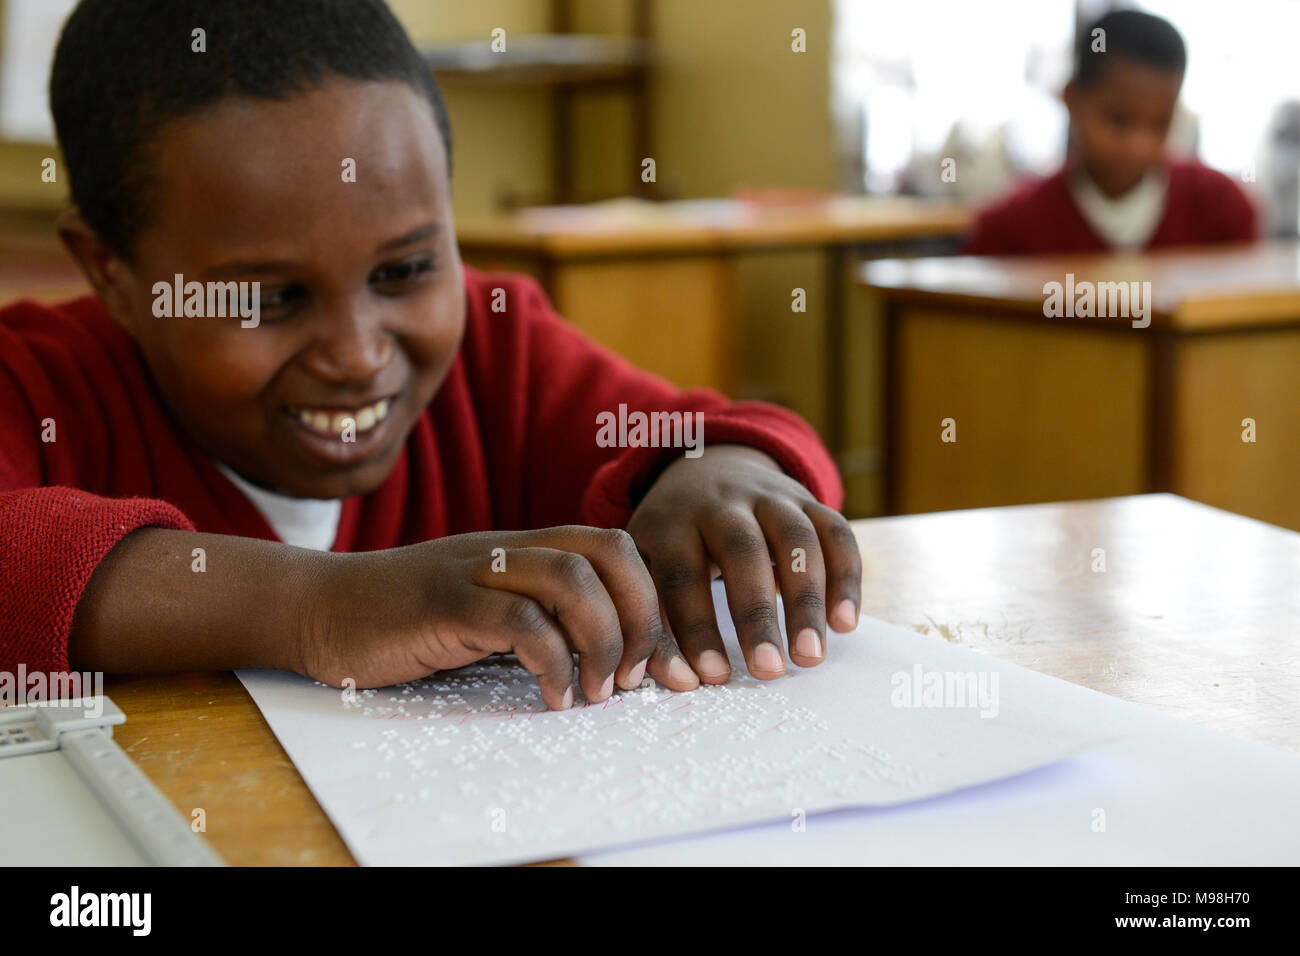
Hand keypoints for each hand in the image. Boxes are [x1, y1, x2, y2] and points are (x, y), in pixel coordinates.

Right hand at [299, 526, 698, 708]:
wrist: (319, 607)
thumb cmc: (406, 619)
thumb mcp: (485, 609)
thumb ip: (539, 617)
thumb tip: (609, 658)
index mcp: (527, 548)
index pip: (616, 549)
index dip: (654, 604)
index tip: (665, 666)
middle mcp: (510, 549)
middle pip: (609, 552)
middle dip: (643, 618)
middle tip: (636, 678)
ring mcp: (477, 570)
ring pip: (571, 580)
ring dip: (601, 642)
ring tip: (598, 692)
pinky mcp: (443, 602)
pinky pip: (517, 621)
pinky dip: (550, 663)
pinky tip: (552, 697)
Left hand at [626, 444, 861, 682]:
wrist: (705, 468)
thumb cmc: (671, 539)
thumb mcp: (646, 567)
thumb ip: (654, 622)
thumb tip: (679, 682)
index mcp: (672, 523)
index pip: (683, 575)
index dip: (697, 627)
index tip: (714, 676)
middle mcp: (721, 503)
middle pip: (742, 552)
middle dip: (756, 614)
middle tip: (769, 670)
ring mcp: (768, 496)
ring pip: (795, 539)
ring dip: (807, 599)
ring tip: (810, 657)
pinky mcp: (807, 499)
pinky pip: (835, 531)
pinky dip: (845, 577)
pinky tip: (844, 624)